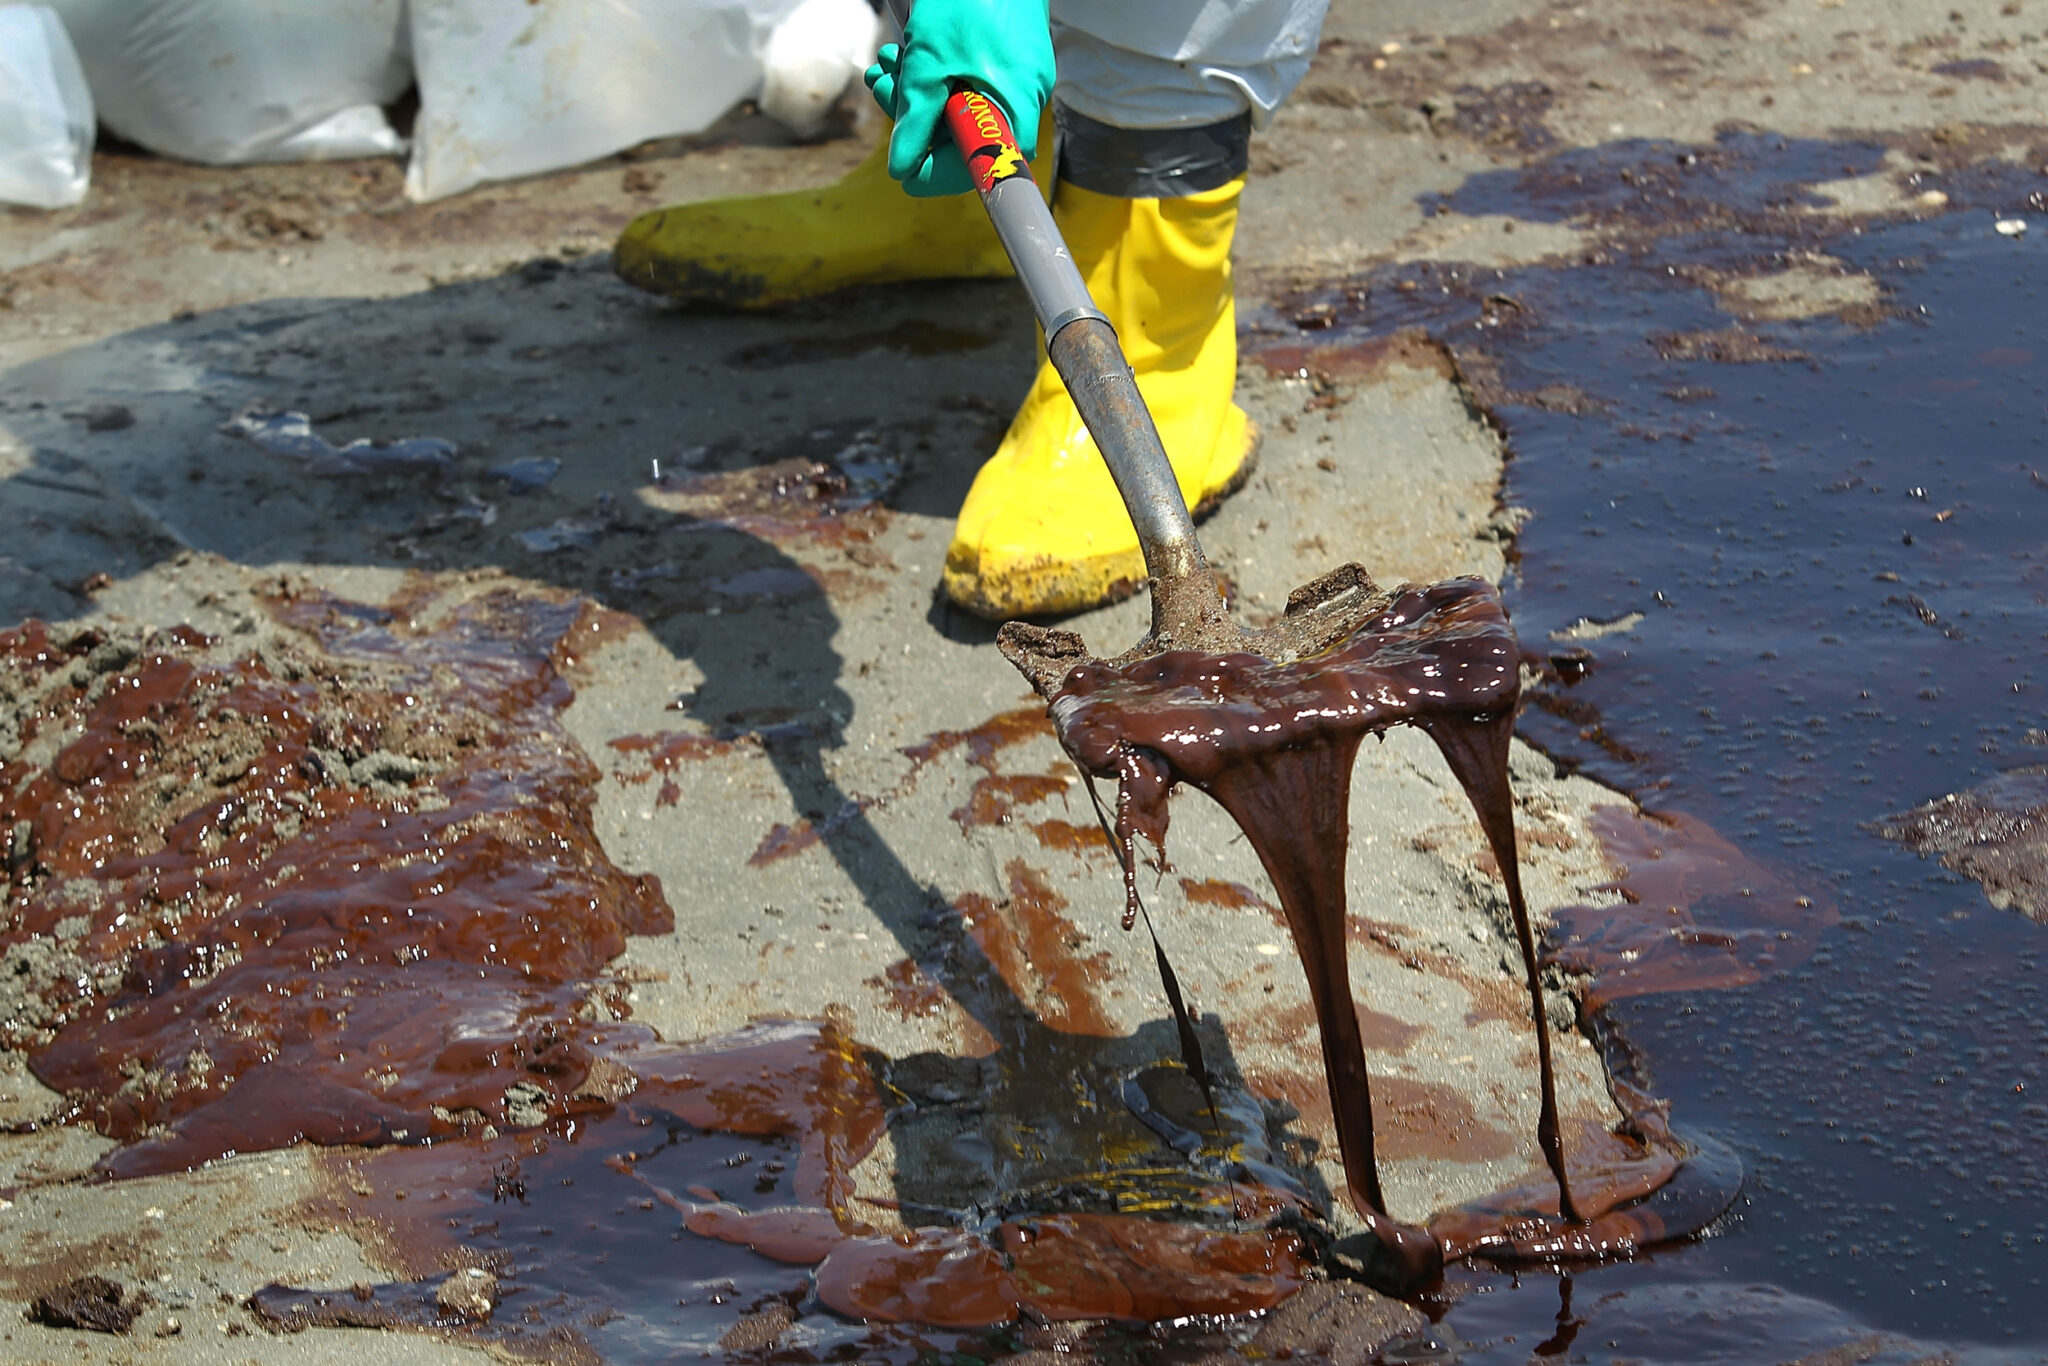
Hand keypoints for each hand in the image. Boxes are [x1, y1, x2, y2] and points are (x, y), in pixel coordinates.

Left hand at [862, 0, 1052, 196]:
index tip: (901, 166)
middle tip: (881, 86)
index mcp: (1012, 114)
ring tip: (888, 63)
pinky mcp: (1012, 65)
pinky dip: (936, 75)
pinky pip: (970, 85)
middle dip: (914, 118)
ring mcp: (1020, 83)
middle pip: (963, 139)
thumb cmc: (967, 2)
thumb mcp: (928, 66)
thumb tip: (901, 169)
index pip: (975, 171)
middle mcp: (1024, 105)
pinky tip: (908, 54)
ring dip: (917, 92)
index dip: (934, 172)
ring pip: (960, 109)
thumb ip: (915, 121)